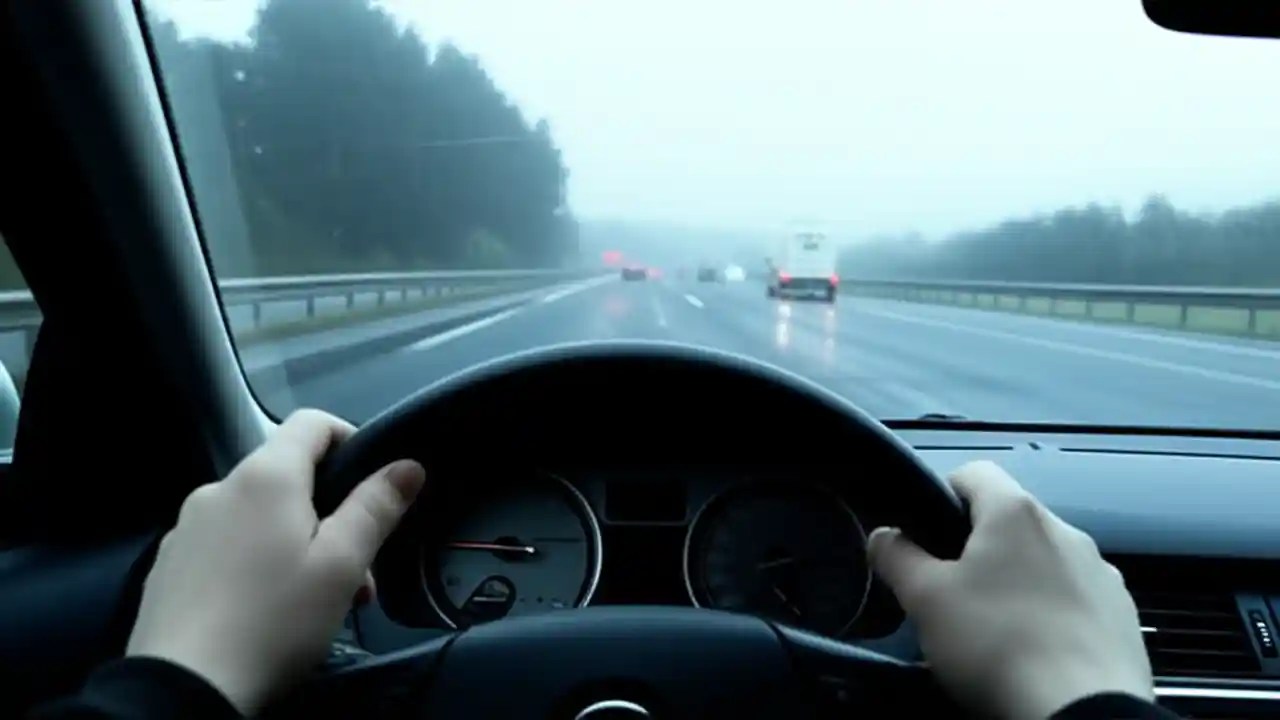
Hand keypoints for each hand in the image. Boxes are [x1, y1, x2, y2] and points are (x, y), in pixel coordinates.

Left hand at [126, 409, 424, 714]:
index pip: (312, 423)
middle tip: (357, 572)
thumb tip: (407, 465)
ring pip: (257, 517)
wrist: (183, 688)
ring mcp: (186, 528)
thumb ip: (376, 507)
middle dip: (330, 514)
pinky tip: (265, 611)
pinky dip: (255, 564)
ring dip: (295, 544)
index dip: (351, 440)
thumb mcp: (342, 565)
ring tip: (315, 601)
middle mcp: (219, 488)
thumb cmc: (275, 619)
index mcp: (265, 476)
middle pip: (288, 477)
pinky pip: (225, 547)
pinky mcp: (168, 567)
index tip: (375, 487)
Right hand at [867, 461, 1152, 719]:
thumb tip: (884, 536)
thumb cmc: (996, 644)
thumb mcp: (924, 599)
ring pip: (1044, 561)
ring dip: (1019, 581)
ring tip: (995, 629)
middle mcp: (1066, 530)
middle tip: (951, 593)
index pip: (972, 473)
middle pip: (1009, 522)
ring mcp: (1102, 573)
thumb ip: (896, 556)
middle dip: (978, 549)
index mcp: (1016, 512)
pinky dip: (1053, 613)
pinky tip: (1037, 650)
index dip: (941, 495)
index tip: (924, 536)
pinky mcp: (1123, 614)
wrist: (1080, 712)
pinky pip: (1076, 598)